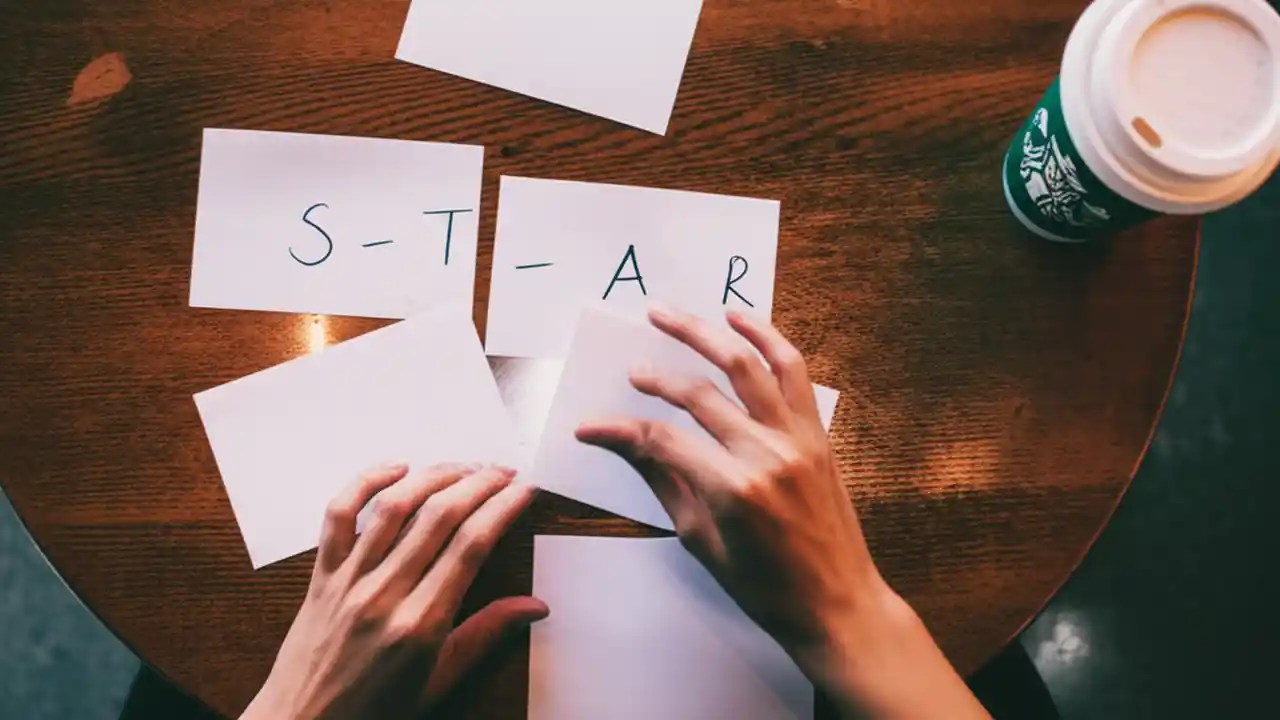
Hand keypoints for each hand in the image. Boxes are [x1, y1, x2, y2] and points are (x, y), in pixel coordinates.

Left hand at [241, 463, 545, 719]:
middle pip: (439, 517)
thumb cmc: (373, 712)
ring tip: (463, 467)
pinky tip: (397, 469)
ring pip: (393, 506)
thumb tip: (536, 607)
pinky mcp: (321, 574)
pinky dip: (365, 482)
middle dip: (479, 484)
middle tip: (504, 471)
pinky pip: (338, 514)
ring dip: (433, 476)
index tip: (524, 490)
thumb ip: (486, 635)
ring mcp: (348, 580)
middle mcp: (384, 594)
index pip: (472, 546)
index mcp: (421, 625)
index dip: (503, 509)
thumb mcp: (440, 682)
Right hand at [577, 305, 986, 718]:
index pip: (662, 439)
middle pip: (700, 393)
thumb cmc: (768, 588)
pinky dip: (768, 338)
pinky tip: (739, 320)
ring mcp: (797, 438)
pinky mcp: (817, 433)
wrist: (838, 604)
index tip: (589, 425)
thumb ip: (664, 481)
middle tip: (630, 363)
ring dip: (706, 333)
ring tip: (671, 314)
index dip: (619, 429)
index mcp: (733, 489)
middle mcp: (766, 453)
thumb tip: (624, 443)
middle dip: (656, 373)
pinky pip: (793, 372)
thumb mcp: (703, 541)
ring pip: (747, 364)